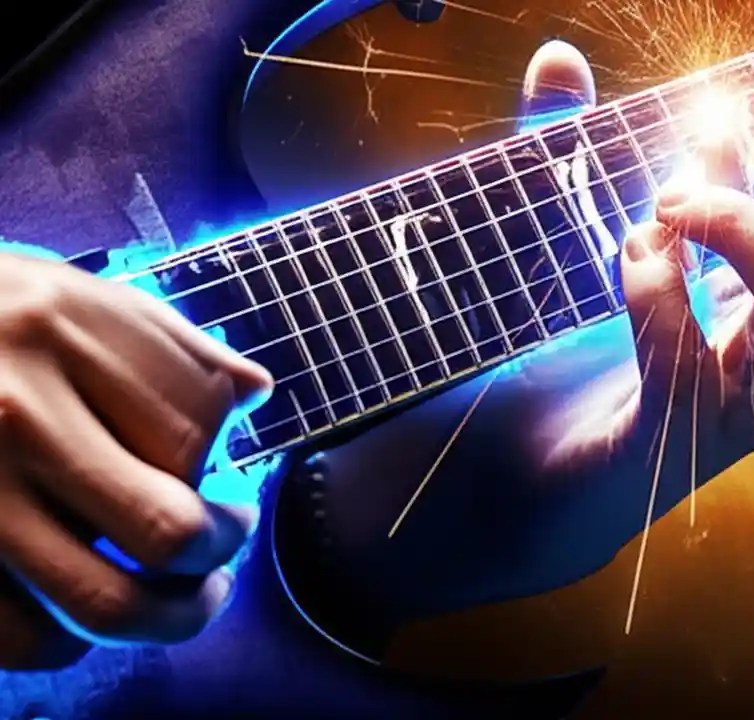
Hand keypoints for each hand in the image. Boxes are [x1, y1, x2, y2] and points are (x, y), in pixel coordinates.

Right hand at [0, 254, 271, 667]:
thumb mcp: (71, 293)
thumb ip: (168, 341)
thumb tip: (256, 391)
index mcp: (60, 332)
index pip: (196, 426)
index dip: (228, 455)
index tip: (228, 469)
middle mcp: (13, 412)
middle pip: (167, 527)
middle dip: (220, 545)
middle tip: (227, 537)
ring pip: (103, 601)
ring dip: (170, 613)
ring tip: (189, 594)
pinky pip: (19, 638)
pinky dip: (67, 642)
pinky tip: (84, 611)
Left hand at [336, 42, 753, 612]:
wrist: (524, 473)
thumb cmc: (581, 353)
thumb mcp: (618, 245)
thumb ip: (624, 164)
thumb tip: (601, 70)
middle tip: (749, 152)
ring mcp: (747, 407)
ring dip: (740, 225)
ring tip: (664, 208)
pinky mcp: (679, 442)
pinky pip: (693, 359)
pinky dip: (658, 288)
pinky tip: (628, 258)